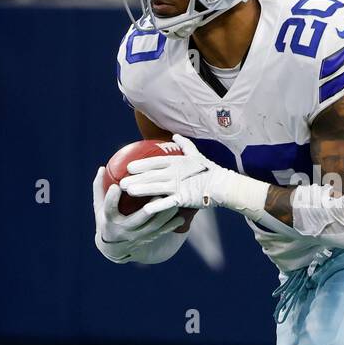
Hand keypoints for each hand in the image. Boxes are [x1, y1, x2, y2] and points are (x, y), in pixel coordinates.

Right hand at [92, 165, 181, 260]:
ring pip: (153, 226)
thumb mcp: (99, 206)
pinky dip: (171, 225)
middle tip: (158, 194)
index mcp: (109, 220)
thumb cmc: (106, 220)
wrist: (113, 248)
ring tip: (175, 202)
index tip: (116, 186)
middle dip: (148, 209)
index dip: (111, 198)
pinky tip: (181, 217)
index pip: (108, 209)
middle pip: (137, 219)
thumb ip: (99, 188)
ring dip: (165, 215)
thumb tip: (101, 168)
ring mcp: (136, 237)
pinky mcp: (146, 240)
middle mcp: (123, 230)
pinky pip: (161, 233)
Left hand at [121, 134, 268, 217]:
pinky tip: (146, 209)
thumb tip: (175, 135)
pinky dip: (157, 205)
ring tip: (128, 192)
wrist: (222, 185)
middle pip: (152, 175)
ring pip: (156, 187)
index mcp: (177, 162)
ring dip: (142, 189)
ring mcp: (179, 186)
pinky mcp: (184, 198)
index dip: (141, 164)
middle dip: (135, 178)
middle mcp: (175, 173)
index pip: (155, 162)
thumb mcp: (196, 154)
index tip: (128, 167)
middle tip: (121, 182)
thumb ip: (184, 145)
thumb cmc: (209, 169)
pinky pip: (168, 202)